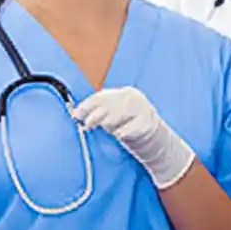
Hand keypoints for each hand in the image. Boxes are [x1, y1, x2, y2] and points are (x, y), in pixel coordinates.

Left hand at [72, 87, 195, 189]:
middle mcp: (134, 99)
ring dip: (107, 125)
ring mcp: (142, 111)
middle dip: (94, 117)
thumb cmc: (128, 124)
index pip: (102, 96)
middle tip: (88, 125)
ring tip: (108, 129)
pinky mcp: (146, 125)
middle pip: (107, 106)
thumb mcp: (115, 113)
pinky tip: (119, 134)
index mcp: (125, 93)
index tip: (76, 115)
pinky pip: (125, 131)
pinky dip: (120, 133)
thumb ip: (98, 111)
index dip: (87, 106)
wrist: (154, 136)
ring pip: (115, 117)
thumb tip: (75, 114)